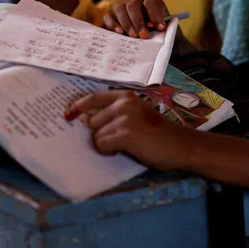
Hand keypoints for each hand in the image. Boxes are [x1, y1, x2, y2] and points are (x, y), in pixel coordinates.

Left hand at [66, 90, 186, 170]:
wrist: (180, 145)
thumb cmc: (158, 134)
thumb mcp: (136, 115)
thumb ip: (116, 114)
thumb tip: (88, 122)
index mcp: (126, 96)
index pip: (93, 97)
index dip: (78, 106)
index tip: (69, 114)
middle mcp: (124, 102)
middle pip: (92, 121)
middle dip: (101, 133)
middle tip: (120, 139)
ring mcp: (124, 117)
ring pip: (96, 135)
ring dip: (106, 144)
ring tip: (126, 145)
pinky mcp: (125, 133)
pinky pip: (101, 145)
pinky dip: (109, 151)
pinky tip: (125, 150)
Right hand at [102, 0, 172, 38]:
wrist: (151, 49)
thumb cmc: (162, 42)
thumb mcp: (169, 38)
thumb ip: (170, 35)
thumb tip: (166, 32)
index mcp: (153, 6)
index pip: (152, 2)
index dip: (155, 14)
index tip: (160, 28)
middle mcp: (137, 5)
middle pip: (134, 5)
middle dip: (139, 21)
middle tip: (143, 36)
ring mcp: (124, 12)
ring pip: (120, 8)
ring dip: (126, 22)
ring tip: (133, 36)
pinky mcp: (113, 21)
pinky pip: (108, 17)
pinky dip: (112, 23)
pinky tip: (119, 33)